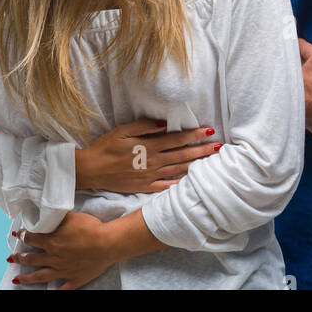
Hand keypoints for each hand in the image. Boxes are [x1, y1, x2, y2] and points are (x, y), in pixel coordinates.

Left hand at [8, 212, 117, 289]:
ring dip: (27, 277)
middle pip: (32, 258)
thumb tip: (47, 213)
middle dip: (19, 257)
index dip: (22, 235)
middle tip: (10, 257)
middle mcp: (54, 257)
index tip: (17, 234)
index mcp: (52, 242)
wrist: (108, 243)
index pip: (31, 238)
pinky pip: (63, 288)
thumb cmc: (91, 228)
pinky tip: (48, 293)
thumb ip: (57, 217)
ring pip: (41, 275)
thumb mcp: (71, 216)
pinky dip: (55, 291)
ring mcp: (63, 270)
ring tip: (16, 279)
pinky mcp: (75, 279)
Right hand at [76, 119, 219, 192]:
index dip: (194, 135)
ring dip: (196, 165)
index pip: (177, 139)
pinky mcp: (145, 187)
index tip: (209, 131)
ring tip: (211, 162)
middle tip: (219, 147)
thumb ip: (144, 126)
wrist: (91, 169)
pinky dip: (179, 185)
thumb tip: (164, 124)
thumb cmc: (106, 147)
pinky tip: (191, 183)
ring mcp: (150, 175)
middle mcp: (153, 161)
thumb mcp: (122, 130)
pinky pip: (166, 187)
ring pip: (178, 169)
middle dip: (202, 151)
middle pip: (182, 155)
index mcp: (149, 146)